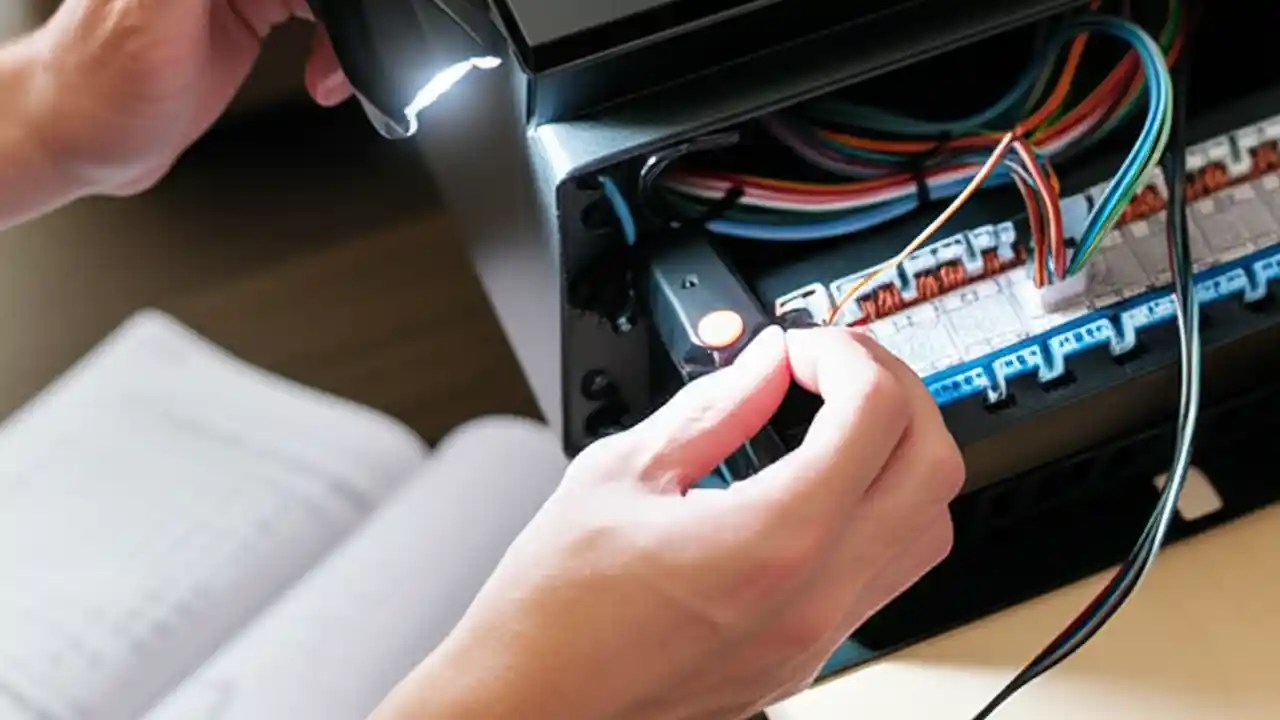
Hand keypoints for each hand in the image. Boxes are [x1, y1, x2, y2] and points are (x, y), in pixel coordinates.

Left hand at [26, 0, 352, 196]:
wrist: (84, 140)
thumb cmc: (98, 88)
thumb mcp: (154, 17)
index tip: (334, 17)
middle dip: (343, 13)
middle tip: (349, 46)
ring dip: (344, 32)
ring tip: (335, 72)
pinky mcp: (246, 14)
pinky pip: (313, 15)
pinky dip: (335, 48)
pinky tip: (326, 78)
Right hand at [373, 326, 964, 719]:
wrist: (533, 705)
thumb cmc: (554, 613)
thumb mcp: (619, 476)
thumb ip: (711, 410)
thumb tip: (762, 364)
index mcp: (770, 541)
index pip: (874, 414)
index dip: (845, 355)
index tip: (802, 348)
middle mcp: (814, 597)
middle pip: (934, 469)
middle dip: (898, 392)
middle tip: (836, 368)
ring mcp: (819, 636)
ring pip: (929, 529)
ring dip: (901, 456)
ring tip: (840, 420)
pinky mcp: (808, 656)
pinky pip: (887, 573)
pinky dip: (879, 510)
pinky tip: (823, 485)